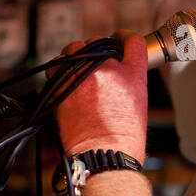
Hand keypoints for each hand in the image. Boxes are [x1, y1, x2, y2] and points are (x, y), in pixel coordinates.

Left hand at [54, 32, 148, 160]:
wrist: (102, 155)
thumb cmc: (122, 137)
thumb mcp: (138, 103)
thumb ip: (129, 78)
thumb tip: (117, 67)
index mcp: (132, 75)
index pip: (132, 42)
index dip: (124, 40)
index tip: (120, 42)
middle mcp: (108, 71)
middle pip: (99, 43)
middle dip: (97, 53)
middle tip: (98, 70)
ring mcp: (83, 76)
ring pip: (75, 49)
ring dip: (76, 57)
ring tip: (79, 74)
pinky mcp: (62, 86)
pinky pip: (57, 65)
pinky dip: (60, 70)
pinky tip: (66, 81)